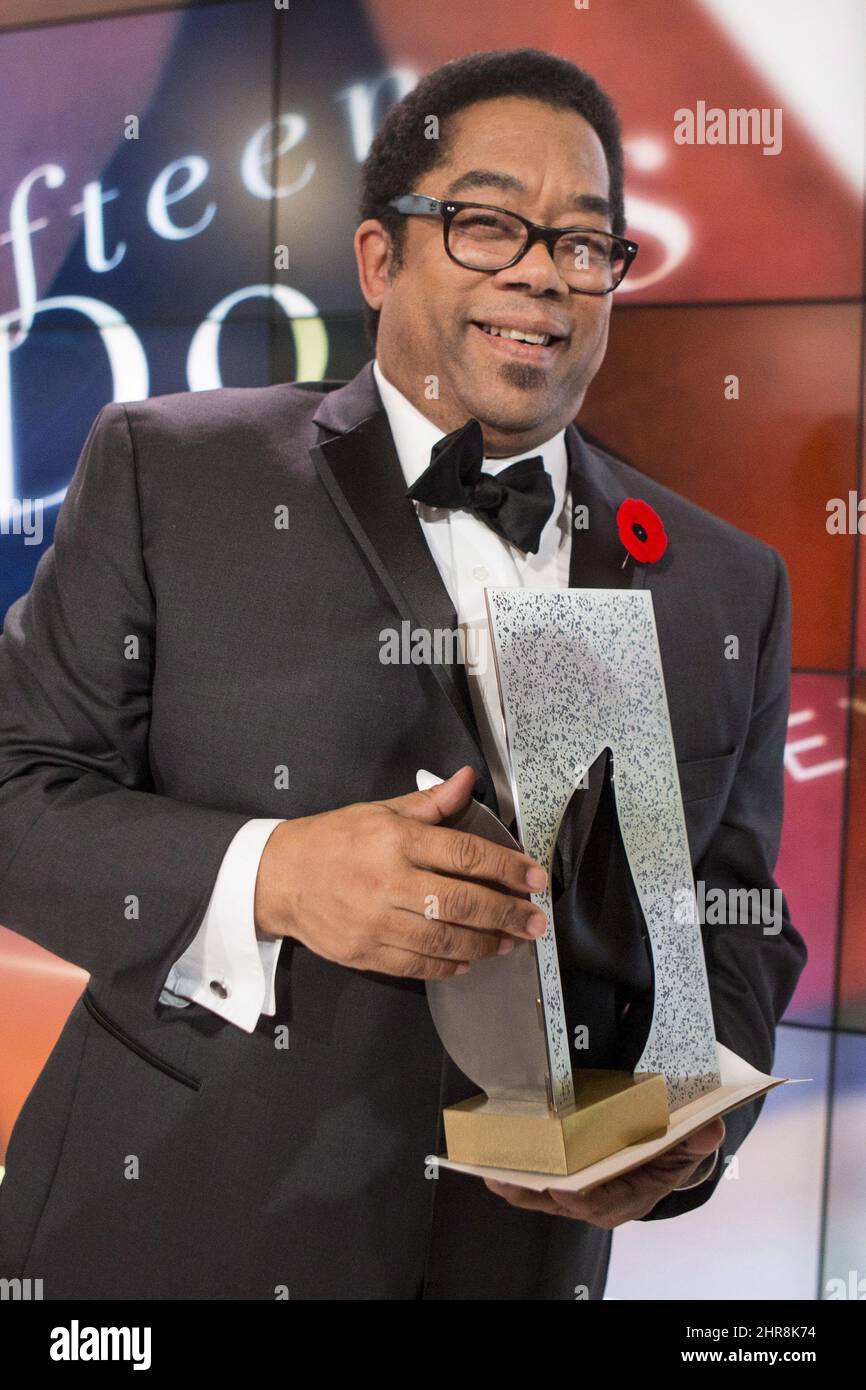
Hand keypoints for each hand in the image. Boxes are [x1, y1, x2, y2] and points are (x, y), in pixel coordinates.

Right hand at [253, 765, 548, 978]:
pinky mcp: (365, 953)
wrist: (278, 878)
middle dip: (507, 915)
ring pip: (445, 939)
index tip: (536, 879)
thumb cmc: (333, 839)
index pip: (466, 855)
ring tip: (510, 943)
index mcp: (396, 840)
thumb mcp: (380, 811)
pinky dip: (449, 965)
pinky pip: (418, 964)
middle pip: (463, 903)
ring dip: (486, 944)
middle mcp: (389, 882)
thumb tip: (468, 779)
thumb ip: (430, 803)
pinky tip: (469, 960)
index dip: (507, 868)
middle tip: (535, 923)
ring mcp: (376, 922)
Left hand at [483, 1117, 725, 1227]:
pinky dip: (512, 1176)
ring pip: (540, 1195)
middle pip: (561, 1201)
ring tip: (487, 1170)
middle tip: (506, 1177)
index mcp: (627, 1198)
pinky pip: (533, 1185)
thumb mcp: (687, 1150)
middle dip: (533, 1190)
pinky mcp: (561, 1184)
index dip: (580, 1199)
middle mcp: (597, 1202)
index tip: (561, 1190)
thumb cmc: (670, 1155)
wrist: (662, 1161)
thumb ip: (696, 1142)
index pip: (601, 1204)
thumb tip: (711, 1129)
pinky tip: (487, 1164)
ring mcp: (576, 1195)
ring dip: (514, 1184)